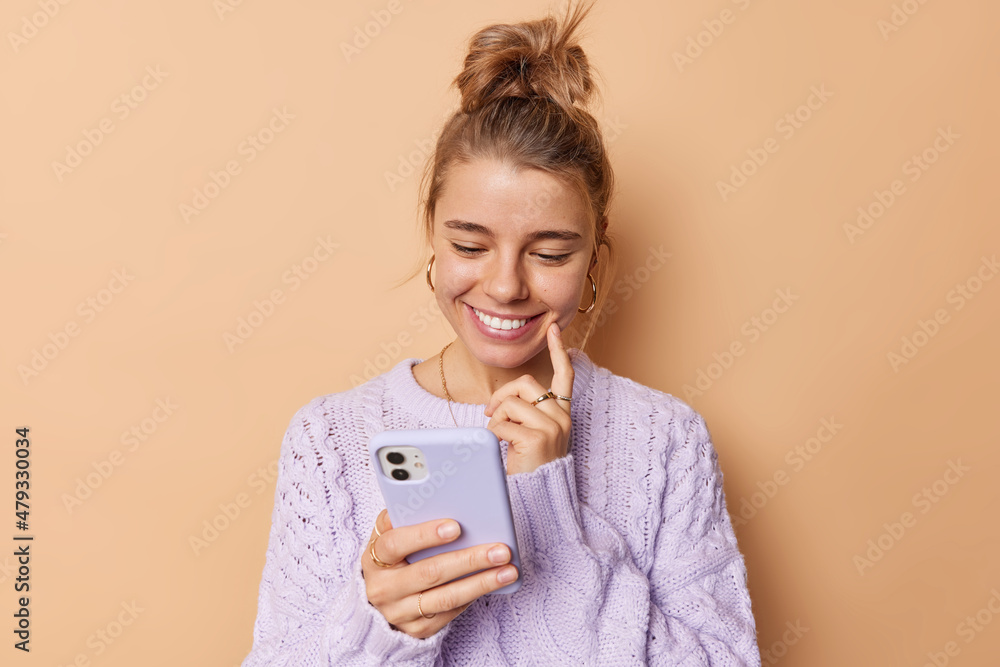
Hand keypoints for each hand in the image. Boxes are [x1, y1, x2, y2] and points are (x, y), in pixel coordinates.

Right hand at [362, 509, 518, 638]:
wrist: (377, 600)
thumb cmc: (392, 557)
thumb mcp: (388, 536)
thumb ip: (403, 517)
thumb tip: (435, 497)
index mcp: (375, 559)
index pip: (396, 544)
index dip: (424, 535)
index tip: (456, 526)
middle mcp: (384, 589)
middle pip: (430, 573)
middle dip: (469, 560)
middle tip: (500, 549)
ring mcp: (400, 613)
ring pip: (446, 598)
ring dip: (481, 582)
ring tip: (508, 570)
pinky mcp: (418, 630)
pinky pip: (451, 613)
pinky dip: (474, 595)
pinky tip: (494, 583)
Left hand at [484, 322, 573, 474]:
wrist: (538, 499)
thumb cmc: (530, 468)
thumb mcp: (534, 435)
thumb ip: (527, 413)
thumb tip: (504, 397)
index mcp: (563, 414)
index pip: (565, 375)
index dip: (558, 350)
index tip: (552, 329)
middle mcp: (562, 418)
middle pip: (525, 383)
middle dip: (501, 395)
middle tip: (491, 412)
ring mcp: (552, 427)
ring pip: (512, 401)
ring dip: (497, 418)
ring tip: (499, 437)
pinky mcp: (537, 438)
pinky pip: (503, 422)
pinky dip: (495, 433)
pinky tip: (502, 448)